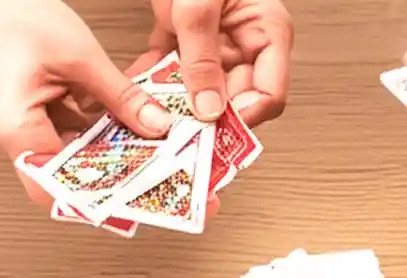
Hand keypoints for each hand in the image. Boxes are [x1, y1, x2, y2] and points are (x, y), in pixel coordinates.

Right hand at [0, 0, 173, 203]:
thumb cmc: (21, 22)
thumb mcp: (83, 58)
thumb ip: (122, 96)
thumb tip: (157, 126)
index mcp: (21, 132)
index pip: (57, 189)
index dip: (95, 201)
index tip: (134, 202)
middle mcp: (26, 140)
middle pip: (72, 181)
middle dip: (115, 180)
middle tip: (157, 180)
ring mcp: (38, 132)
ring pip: (82, 161)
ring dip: (116, 157)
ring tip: (155, 156)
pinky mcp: (51, 120)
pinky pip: (84, 139)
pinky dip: (109, 136)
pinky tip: (137, 130)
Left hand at [133, 0, 292, 125]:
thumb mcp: (198, 7)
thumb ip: (202, 60)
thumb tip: (208, 110)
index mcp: (268, 31)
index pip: (270, 94)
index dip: (245, 119)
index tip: (215, 135)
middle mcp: (246, 40)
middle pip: (235, 98)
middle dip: (207, 119)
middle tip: (180, 137)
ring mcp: (217, 39)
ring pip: (201, 89)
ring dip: (177, 104)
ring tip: (154, 118)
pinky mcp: (186, 34)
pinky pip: (173, 69)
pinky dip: (156, 80)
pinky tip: (136, 90)